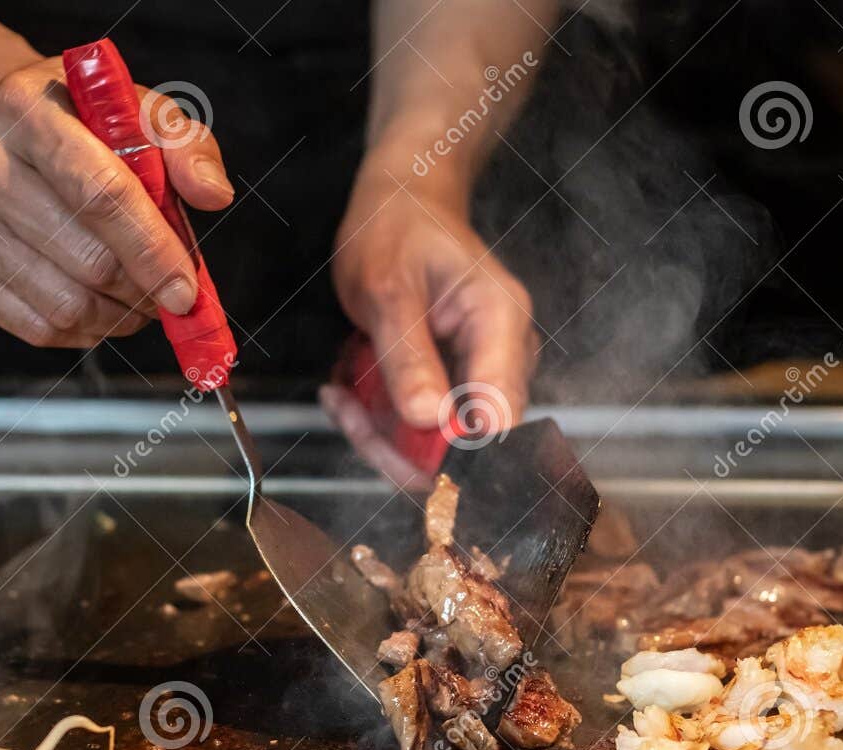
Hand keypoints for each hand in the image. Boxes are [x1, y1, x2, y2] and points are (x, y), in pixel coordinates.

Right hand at [0, 57, 233, 347]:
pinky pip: (36, 328)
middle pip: (88, 262)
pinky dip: (83, 331)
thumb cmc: (72, 120)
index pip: (101, 197)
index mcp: (28, 113)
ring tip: (136, 297)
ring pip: (65, 306)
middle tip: (168, 291)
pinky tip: (98, 306)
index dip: (153, 252)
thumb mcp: (133, 108)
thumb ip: (184, 145)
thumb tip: (213, 195)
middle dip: (143, 290)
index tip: (186, 291)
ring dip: (118, 317)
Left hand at [331, 174, 536, 430]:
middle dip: (399, 444)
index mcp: (500, 325)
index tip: (398, 447)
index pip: (501, 417)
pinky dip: (376, 417)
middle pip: (467, 443)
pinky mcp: (450, 384)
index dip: (454, 452)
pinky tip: (348, 388)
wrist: (399, 203)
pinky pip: (417, 426)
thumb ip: (408, 355)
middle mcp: (501, 357)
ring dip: (379, 431)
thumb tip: (427, 418)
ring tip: (341, 391)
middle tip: (347, 409)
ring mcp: (477, 373)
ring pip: (436, 443)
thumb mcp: (389, 287)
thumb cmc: (397, 229)